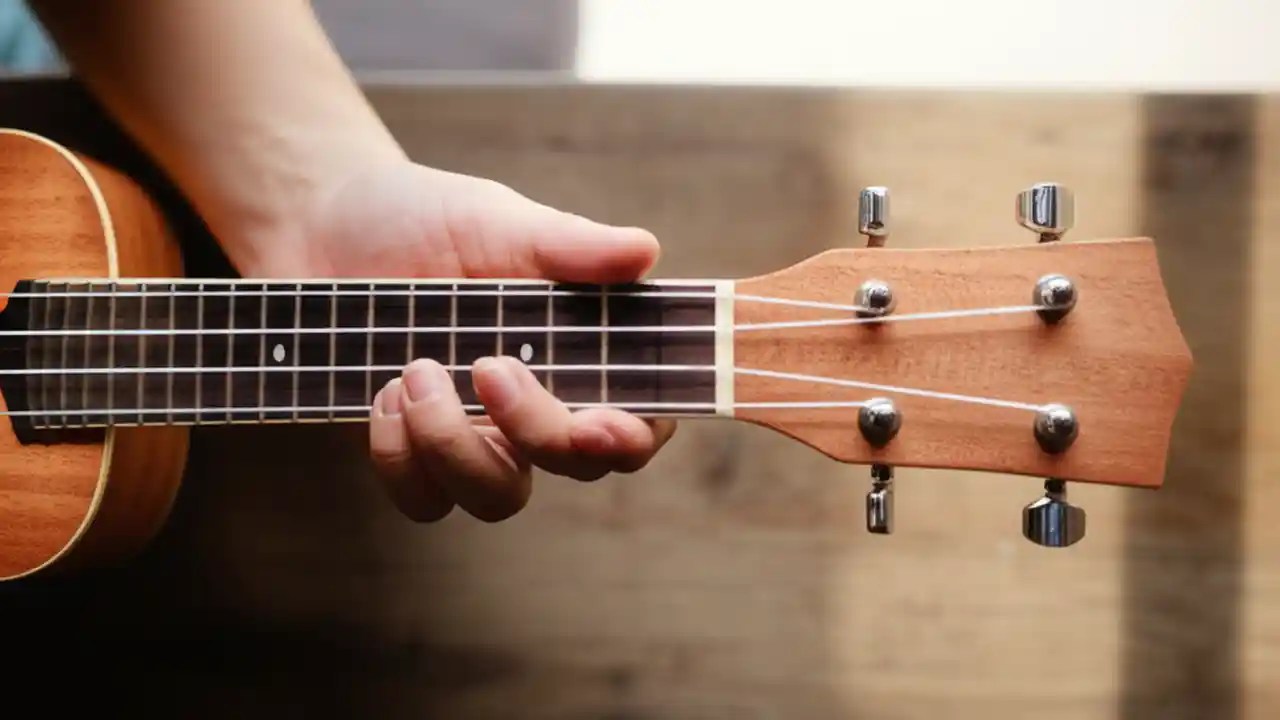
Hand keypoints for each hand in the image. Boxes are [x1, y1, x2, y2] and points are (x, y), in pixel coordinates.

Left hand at [257, 159, 676, 521]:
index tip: (595, 424)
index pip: (639, 415)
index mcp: (578, 348)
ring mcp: (477, 436)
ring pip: (497, 496)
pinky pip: (424, 499)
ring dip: (457, 445)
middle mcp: (537, 403)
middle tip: (488, 366)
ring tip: (414, 370)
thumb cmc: (422, 217)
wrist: (319, 224)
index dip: (632, 436)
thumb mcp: (495, 220)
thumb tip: (644, 250)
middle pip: (575, 465)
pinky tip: (383, 393)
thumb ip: (569, 246)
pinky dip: (400, 456)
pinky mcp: (413, 455)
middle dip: (537, 431)